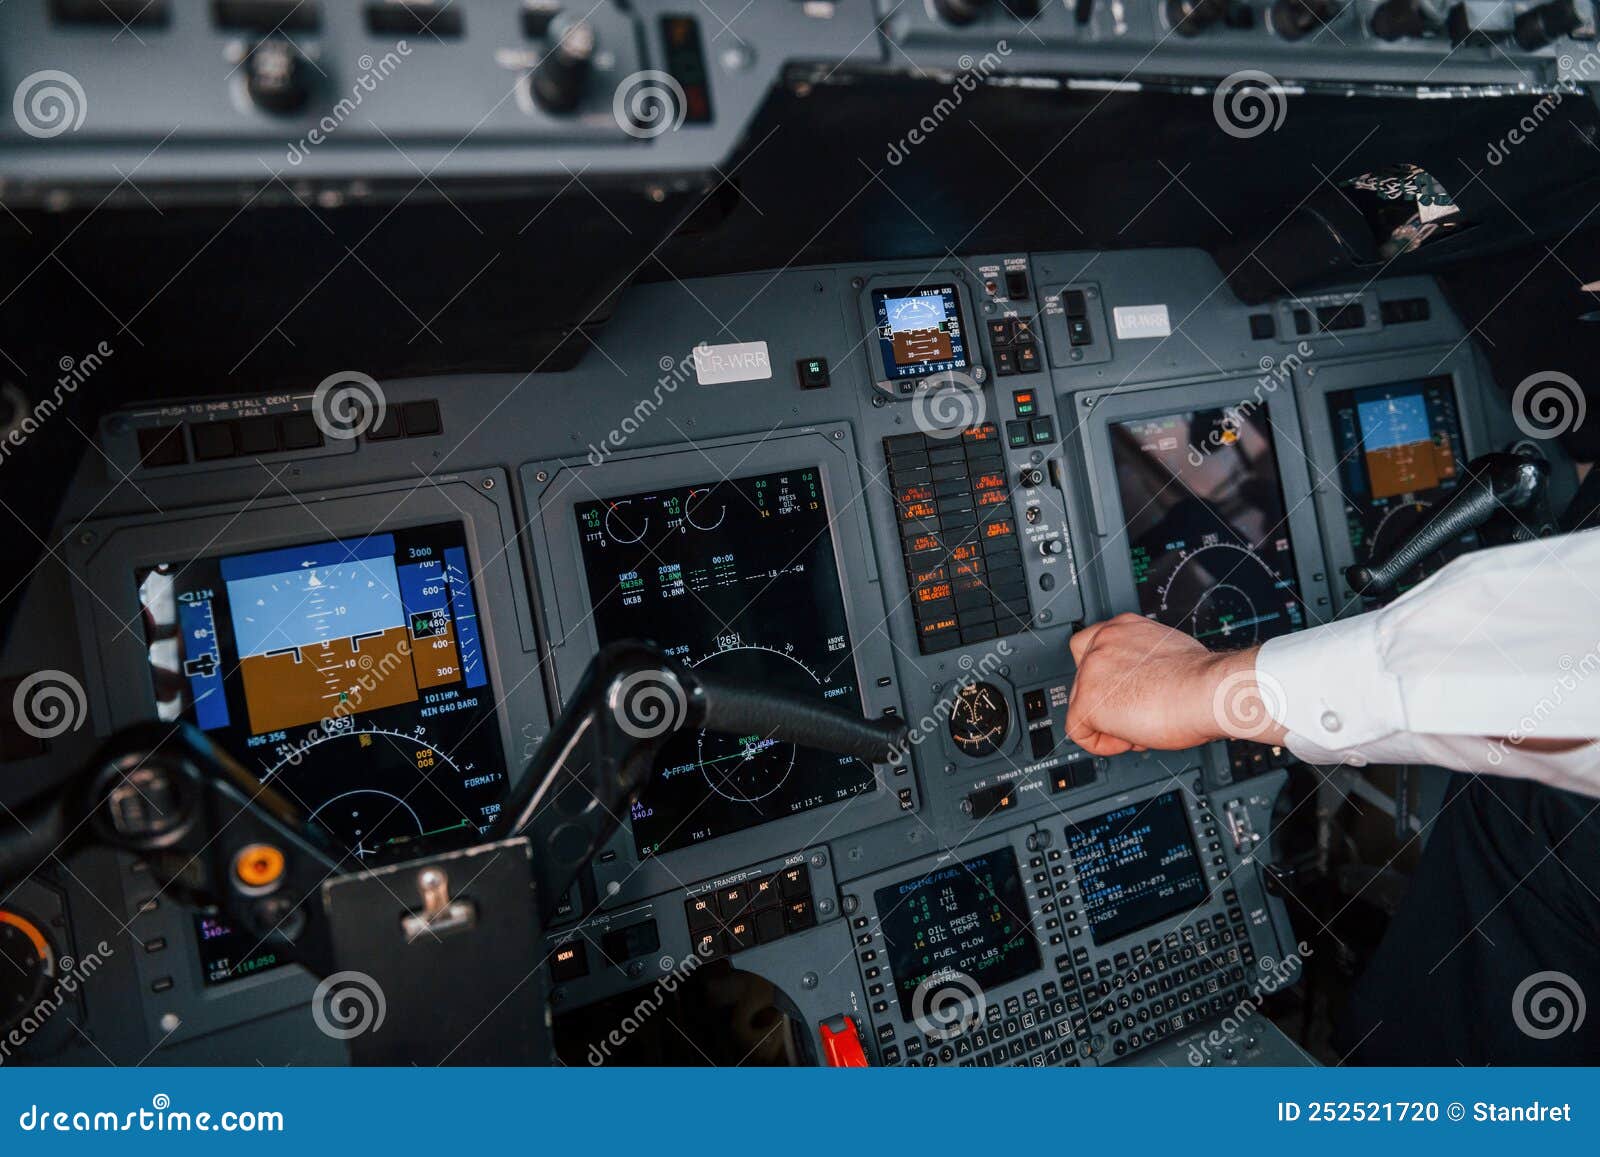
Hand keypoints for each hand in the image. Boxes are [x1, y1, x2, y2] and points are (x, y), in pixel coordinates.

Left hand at [1064, 613, 1286, 755]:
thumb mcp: (1170, 654)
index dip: (1106, 676)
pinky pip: (1079, 731)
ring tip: (1143, 727)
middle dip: (1110, 703)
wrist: (1210, 691)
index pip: (1093, 648)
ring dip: (1111, 723)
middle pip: (1084, 679)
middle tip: (1138, 714)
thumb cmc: (1204, 679)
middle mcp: (1103, 643)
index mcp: (1124, 627)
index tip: (1122, 691)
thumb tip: (1148, 680)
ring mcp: (1091, 671)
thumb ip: (1147, 662)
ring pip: (1082, 705)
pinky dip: (1104, 743)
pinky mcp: (1088, 701)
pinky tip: (1132, 739)